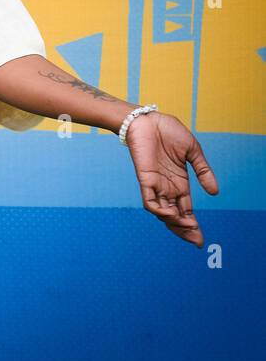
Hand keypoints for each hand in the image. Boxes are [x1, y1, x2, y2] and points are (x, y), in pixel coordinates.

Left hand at [124, 111, 217, 246]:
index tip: (200, 239)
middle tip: (196, 241)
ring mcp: (155, 184)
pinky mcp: (145, 178)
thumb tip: (215, 193)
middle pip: (174, 215)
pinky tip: (170, 215)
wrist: (149, 119)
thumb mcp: (193, 152)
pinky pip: (149, 201)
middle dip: (184, 230)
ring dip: (174, 222)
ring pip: (162, 212)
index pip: (186, 209)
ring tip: (189, 228)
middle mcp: (167, 186)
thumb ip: (203, 171)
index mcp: (179, 182)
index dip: (192, 224)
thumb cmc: (168, 132)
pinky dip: (159, 210)